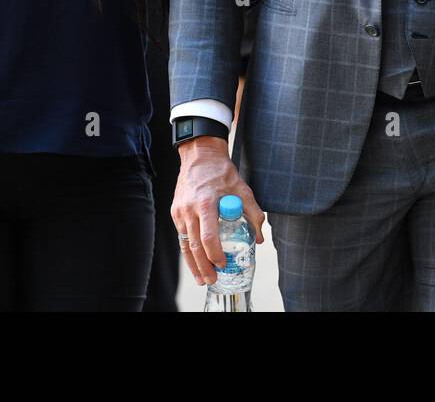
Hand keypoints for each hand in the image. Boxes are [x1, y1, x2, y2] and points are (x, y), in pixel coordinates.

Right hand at [171, 136, 265, 284]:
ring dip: (193, 263)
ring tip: (202, 278)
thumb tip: (258, 237)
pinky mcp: (175, 211)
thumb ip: (253, 212)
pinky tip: (194, 261)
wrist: (199, 154)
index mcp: (205, 203)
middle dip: (203, 266)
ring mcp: (179, 211)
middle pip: (193, 245)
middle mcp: (189, 209)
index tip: (223, 263)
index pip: (207, 236)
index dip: (214, 253)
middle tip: (213, 279)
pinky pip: (181, 235)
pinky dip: (188, 250)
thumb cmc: (221, 171)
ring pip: (184, 244)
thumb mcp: (242, 188)